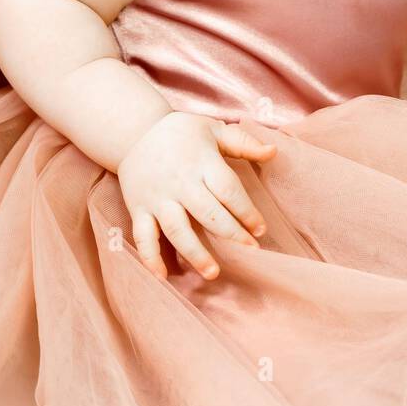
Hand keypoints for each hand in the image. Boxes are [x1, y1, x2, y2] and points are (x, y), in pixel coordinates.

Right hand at [118, 111, 275, 280]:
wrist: (133, 131)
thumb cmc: (182, 132)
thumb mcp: (213, 129)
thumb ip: (243, 143)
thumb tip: (272, 152)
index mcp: (201, 162)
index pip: (228, 190)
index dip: (247, 211)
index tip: (261, 229)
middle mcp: (179, 182)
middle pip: (207, 213)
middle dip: (231, 233)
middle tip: (251, 250)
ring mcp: (157, 197)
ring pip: (177, 229)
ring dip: (195, 253)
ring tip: (213, 272)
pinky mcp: (138, 208)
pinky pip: (143, 236)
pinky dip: (150, 257)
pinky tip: (163, 276)